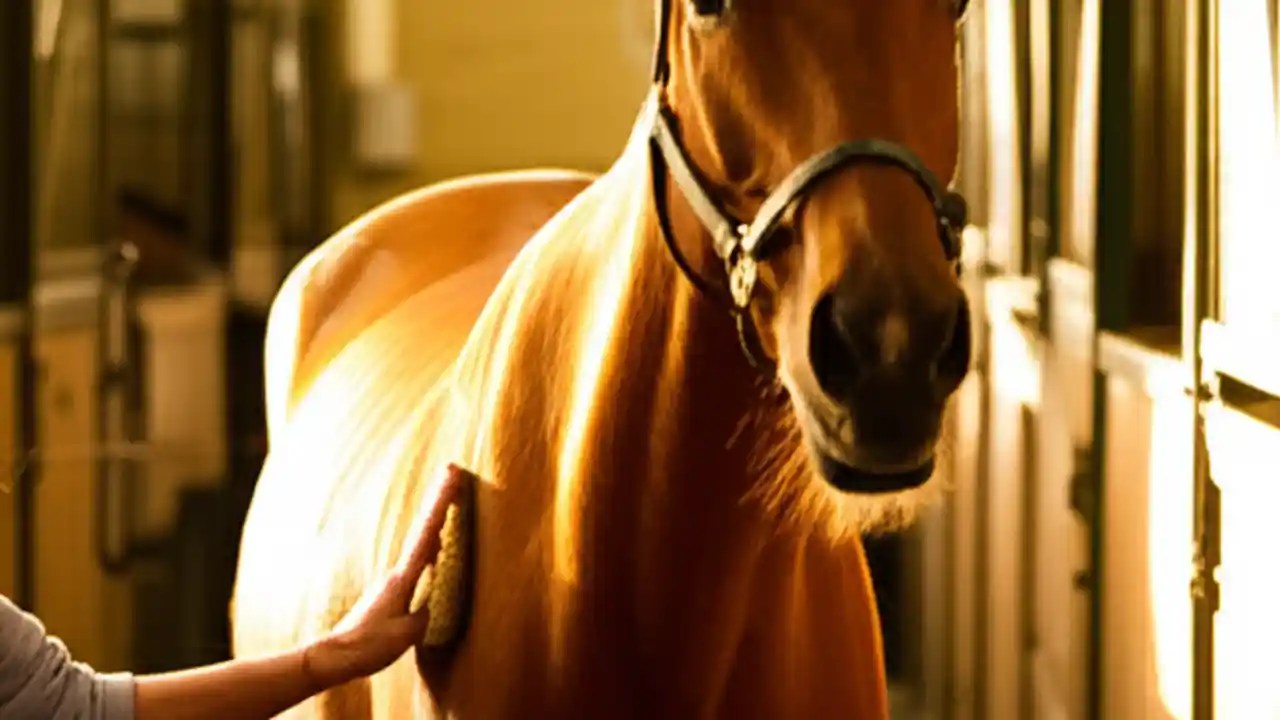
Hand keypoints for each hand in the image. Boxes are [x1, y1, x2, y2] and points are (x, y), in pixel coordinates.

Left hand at [303, 464, 471, 687]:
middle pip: (424, 528)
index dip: (441, 502)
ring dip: (436, 519)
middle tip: (452, 471)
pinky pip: (417, 560)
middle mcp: (397, 571)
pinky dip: (430, 544)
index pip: (428, 532)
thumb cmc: (369, 644)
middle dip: (440, 500)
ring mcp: (393, 580)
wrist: (336, 656)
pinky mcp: (391, 591)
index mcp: (403, 576)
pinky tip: (436, 546)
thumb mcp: (407, 633)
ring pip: (420, 542)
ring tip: (449, 499)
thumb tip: (434, 601)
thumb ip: (425, 613)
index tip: (452, 474)